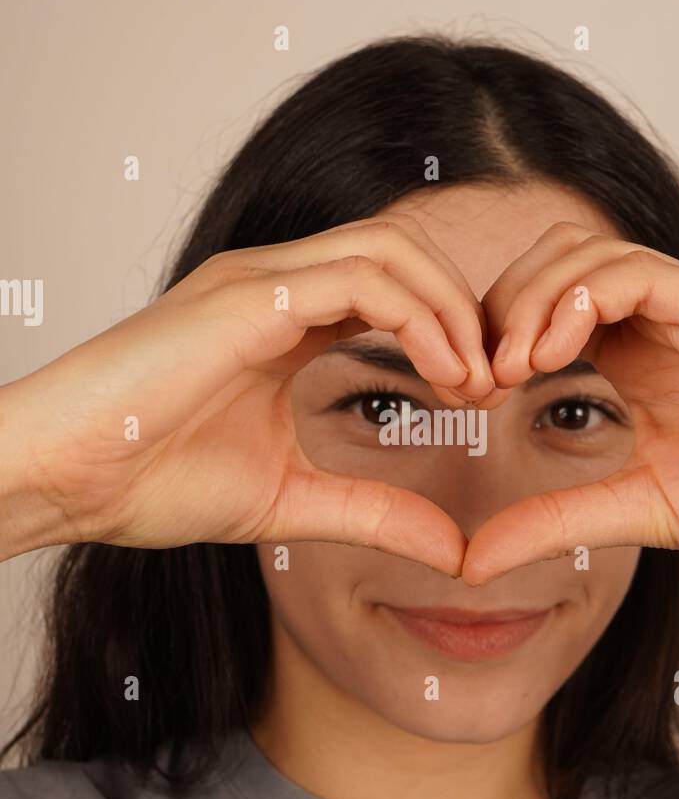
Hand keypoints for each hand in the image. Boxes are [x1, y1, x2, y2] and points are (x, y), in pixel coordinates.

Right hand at [1, 215, 495, 572]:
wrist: (62, 478)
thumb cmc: (146, 479)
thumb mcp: (289, 500)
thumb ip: (371, 513)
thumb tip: (450, 549)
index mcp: (284, 319)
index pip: (394, 290)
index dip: (450, 331)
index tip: (481, 396)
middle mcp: (276, 285)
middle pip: (404, 253)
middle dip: (464, 309)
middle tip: (496, 381)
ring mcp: (260, 281)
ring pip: (391, 249)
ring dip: (451, 309)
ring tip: (474, 379)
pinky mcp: (247, 295)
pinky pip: (361, 277)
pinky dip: (419, 317)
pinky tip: (442, 373)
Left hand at [462, 224, 678, 583]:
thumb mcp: (640, 510)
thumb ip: (557, 521)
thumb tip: (473, 556)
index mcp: (643, 355)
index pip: (544, 305)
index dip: (495, 335)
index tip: (468, 393)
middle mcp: (664, 318)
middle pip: (553, 260)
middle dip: (498, 307)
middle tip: (476, 374)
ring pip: (585, 252)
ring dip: (528, 300)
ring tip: (507, 366)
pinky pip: (636, 273)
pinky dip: (578, 299)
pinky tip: (550, 354)